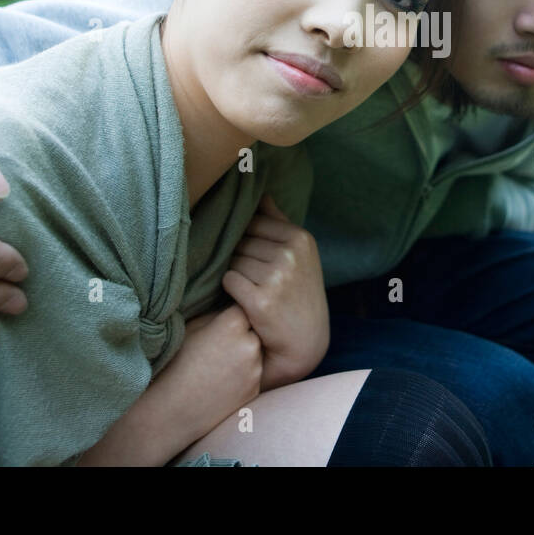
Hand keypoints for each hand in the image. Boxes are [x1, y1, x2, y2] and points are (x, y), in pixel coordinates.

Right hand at [81, 303, 262, 465]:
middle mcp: (249, 345)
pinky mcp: (255, 390)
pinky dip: (243, 374)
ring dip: (244, 353)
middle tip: (219, 343)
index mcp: (232, 325)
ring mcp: (255, 370)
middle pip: (253, 330)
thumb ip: (215, 316)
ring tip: (218, 364)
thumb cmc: (174, 366)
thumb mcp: (190, 330)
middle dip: (242, 332)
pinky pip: (254, 373)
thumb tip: (229, 308)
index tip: (223, 318)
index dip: (233, 312)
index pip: (244, 307)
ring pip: (255, 352)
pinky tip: (221, 380)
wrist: (170, 412)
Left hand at [221, 194, 328, 390]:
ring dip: (236, 274)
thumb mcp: (299, 255)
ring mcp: (277, 276)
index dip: (247, 239)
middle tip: (254, 278)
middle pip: (241, 241)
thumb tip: (261, 192)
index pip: (254, 222)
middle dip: (241, 257)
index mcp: (300, 237)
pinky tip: (244, 301)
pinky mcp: (261, 299)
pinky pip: (229, 280)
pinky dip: (231, 290)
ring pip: (233, 260)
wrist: (304, 342)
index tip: (255, 256)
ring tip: (252, 290)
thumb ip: (278, 222)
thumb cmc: (297, 294)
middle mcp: (291, 253)